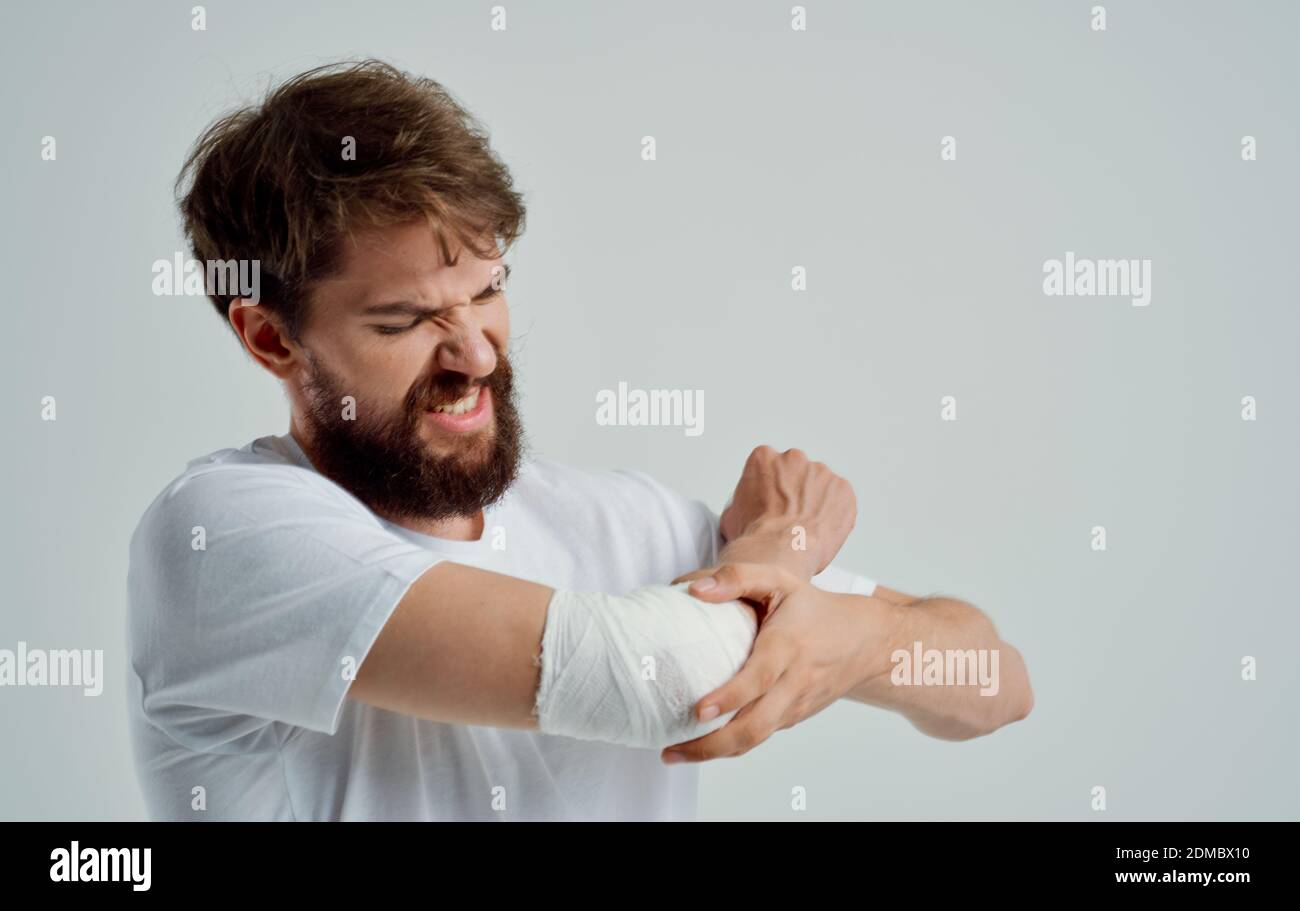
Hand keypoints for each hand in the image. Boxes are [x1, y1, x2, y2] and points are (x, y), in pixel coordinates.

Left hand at [661, 562, 888, 763]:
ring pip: (755, 740)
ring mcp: (794, 706)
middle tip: (670, 749)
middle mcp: (793, 683)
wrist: (865, 642)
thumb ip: (737, 577)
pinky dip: (730, 746)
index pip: (759, 678)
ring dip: (714, 752)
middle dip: (711, 745)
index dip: (729, 698)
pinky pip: (760, 736)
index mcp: (788, 647)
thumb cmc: (814, 608)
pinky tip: (700, 743)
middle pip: (755, 726)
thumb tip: (693, 590)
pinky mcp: (793, 718)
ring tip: (674, 753)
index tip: (698, 710)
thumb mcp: (779, 580)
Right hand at [718, 446, 856, 578]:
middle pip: (797, 471)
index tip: (772, 503)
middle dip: (795, 490)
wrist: (778, 554)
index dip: (771, 488)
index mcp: (764, 458)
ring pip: (820, 485)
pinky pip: (841, 499)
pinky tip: (822, 529)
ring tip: (806, 526)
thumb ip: (745, 501)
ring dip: (816, 500)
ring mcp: (821, 472)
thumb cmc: (755, 538)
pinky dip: (835, 512)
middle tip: (790, 516)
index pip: (769, 466)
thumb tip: (748, 509)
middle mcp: (793, 458)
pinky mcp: (843, 489)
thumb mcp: (732, 515)